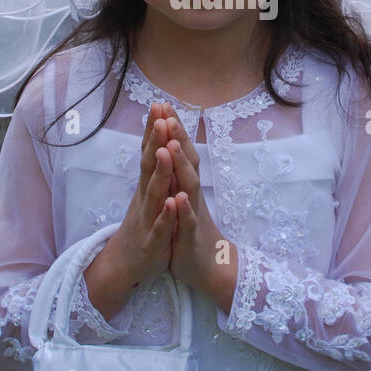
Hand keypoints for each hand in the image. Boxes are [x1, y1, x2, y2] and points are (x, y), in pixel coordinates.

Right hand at [105, 101, 179, 288]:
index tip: (159, 104)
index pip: (150, 152)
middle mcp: (144, 198)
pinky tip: (172, 203)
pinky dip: (166, 215)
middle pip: (149, 166)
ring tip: (163, 151)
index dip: (154, 130)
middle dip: (155, 141)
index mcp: (147, 187)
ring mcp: (147, 219)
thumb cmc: (143, 227)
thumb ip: (153, 171)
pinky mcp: (153, 242)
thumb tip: (155, 142)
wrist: (125, 267)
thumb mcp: (148, 196)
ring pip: (154, 193)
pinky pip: (160, 227)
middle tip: (159, 116)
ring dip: (159, 172)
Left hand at [163, 114, 228, 297]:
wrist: (208, 265)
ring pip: (188, 186)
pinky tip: (176, 199)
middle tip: (168, 113)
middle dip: (178, 137)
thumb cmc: (189, 229)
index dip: (172, 129)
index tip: (162, 104)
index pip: (179, 151)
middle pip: (186, 161)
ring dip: (181, 166)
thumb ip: (177, 173)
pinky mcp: (190, 237)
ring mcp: (192, 214)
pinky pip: (187, 222)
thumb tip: (171, 146)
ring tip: (173, 147)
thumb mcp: (180, 197)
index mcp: (185, 184)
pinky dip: (182, 210)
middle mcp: (191, 194)